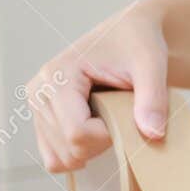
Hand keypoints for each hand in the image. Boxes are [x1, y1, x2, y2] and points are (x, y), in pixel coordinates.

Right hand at [28, 0, 171, 172]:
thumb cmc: (139, 43)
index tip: (129, 115)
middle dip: (102, 143)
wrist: (130, 32)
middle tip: (121, 114)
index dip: (109, 136)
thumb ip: (153, 99)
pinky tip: (97, 130)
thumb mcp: (152, 65)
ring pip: (60, 158)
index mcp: (57, 75)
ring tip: (109, 117)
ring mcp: (36, 106)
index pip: (77, 133)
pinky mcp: (41, 117)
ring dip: (92, 149)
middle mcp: (38, 91)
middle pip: (69, 149)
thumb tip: (153, 135)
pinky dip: (79, 153)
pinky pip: (54, 157)